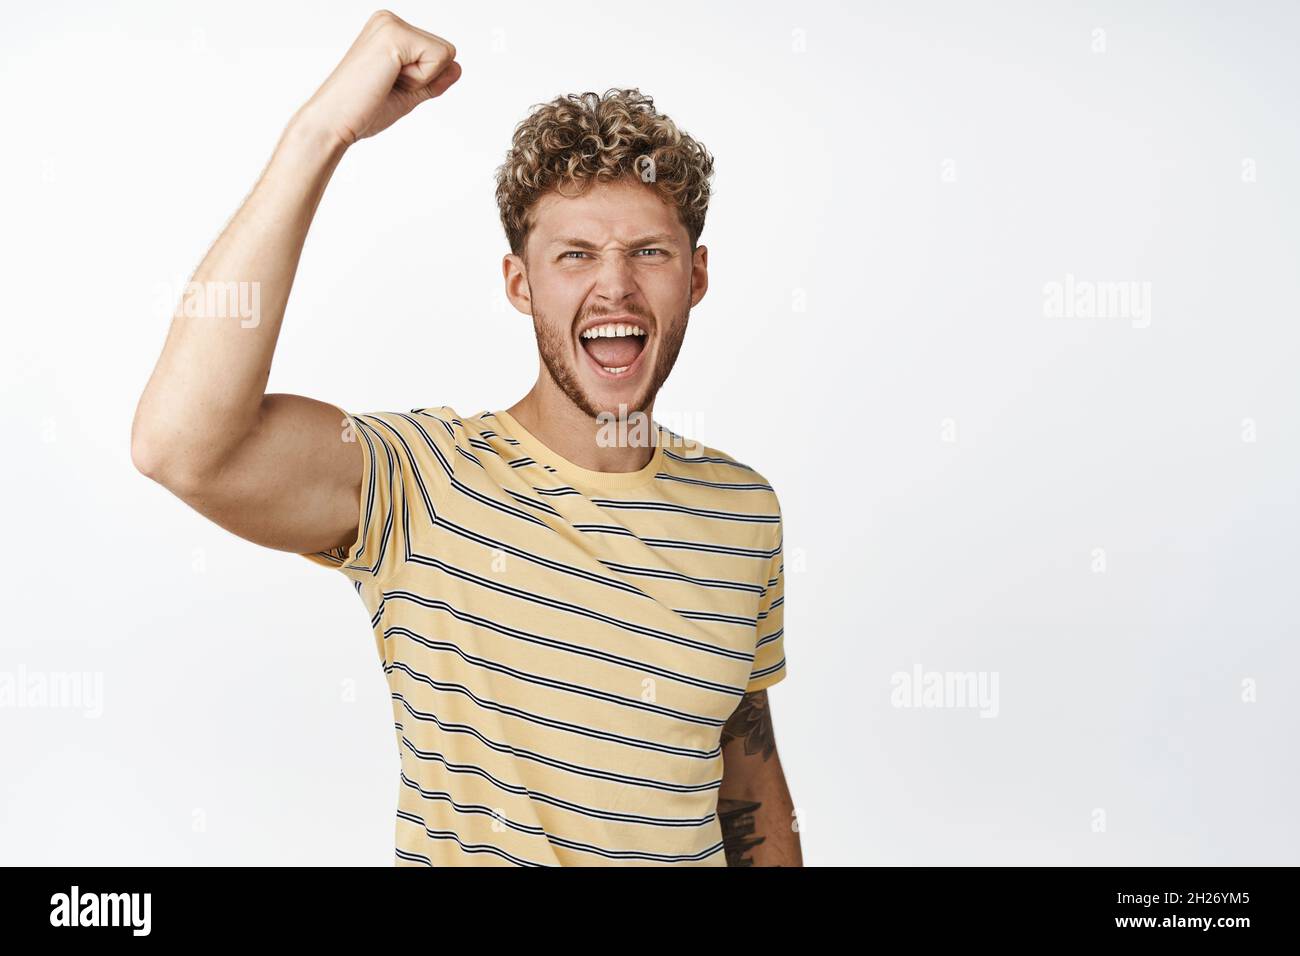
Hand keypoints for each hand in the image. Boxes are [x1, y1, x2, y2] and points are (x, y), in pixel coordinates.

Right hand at [295, 10, 460, 148]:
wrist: (333, 122)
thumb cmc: (363, 111)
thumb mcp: (408, 94)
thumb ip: (432, 80)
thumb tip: (458, 67)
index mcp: (390, 30)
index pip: (439, 54)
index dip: (424, 80)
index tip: (390, 86)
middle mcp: (389, 20)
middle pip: (445, 51)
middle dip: (425, 78)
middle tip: (387, 87)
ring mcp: (390, 24)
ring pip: (445, 53)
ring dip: (421, 79)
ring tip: (386, 83)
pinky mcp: (394, 34)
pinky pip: (439, 58)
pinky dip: (420, 78)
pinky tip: (388, 80)